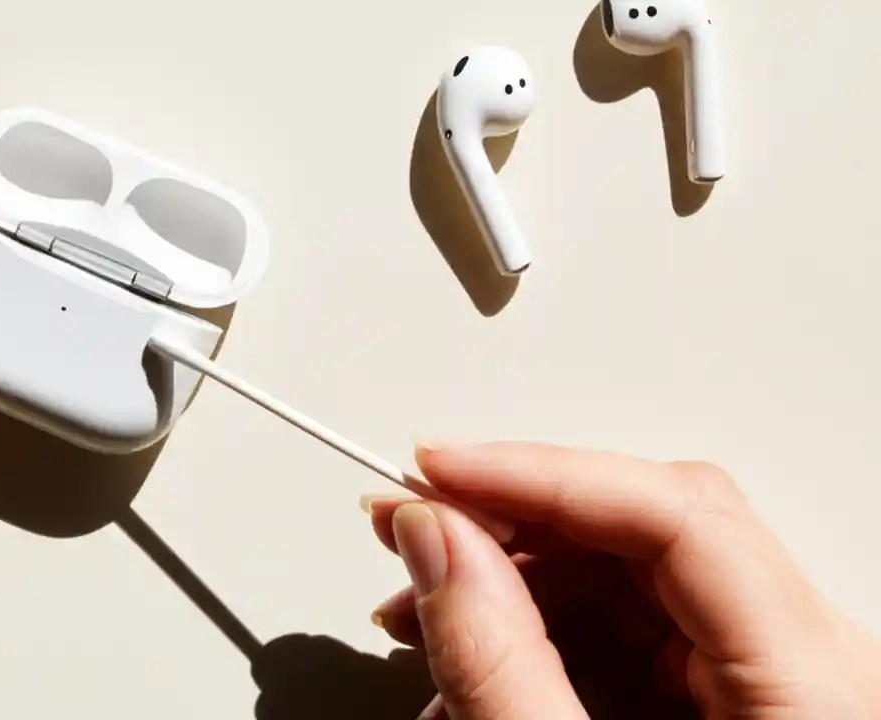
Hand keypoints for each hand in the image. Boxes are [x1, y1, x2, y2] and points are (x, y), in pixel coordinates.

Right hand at [365, 442, 880, 718]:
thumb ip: (501, 664)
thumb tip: (436, 542)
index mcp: (817, 695)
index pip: (679, 516)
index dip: (543, 476)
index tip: (436, 474)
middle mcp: (809, 677)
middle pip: (648, 538)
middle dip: (510, 529)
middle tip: (406, 534)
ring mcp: (768, 695)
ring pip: (627, 583)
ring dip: (510, 588)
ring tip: (418, 618)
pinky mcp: (724, 714)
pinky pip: (624, 639)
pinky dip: (536, 638)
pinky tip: (471, 666)